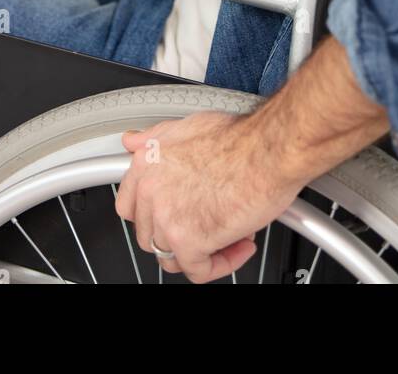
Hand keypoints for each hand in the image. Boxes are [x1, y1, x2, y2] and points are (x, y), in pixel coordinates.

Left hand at [115, 109, 301, 283]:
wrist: (268, 149)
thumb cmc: (239, 138)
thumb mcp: (186, 125)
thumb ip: (154, 137)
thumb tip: (132, 142)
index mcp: (146, 164)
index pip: (129, 206)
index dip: (153, 216)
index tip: (175, 216)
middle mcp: (149, 191)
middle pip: (151, 235)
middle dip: (181, 235)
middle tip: (209, 224)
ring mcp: (166, 217)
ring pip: (173, 256)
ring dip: (203, 251)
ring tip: (230, 234)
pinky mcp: (188, 242)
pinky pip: (198, 271)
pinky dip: (222, 263)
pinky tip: (241, 244)